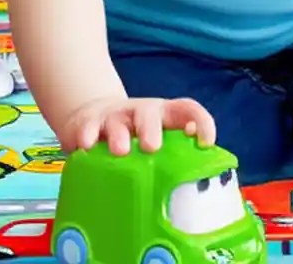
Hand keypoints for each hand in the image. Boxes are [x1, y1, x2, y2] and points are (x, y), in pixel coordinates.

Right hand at [59, 96, 216, 155]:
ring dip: (119, 135)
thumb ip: (174, 155)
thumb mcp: (156, 141)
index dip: (202, 121)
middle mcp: (140, 112)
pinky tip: (86, 146)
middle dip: (151, 129)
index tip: (206, 142)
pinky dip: (87, 136)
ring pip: (117, 122)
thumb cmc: (134, 138)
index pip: (187, 109)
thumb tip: (196, 182)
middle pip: (149, 114)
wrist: (94, 118)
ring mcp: (113, 116)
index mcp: (164, 116)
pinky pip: (87, 128)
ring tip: (120, 151)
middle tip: (152, 147)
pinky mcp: (87, 123)